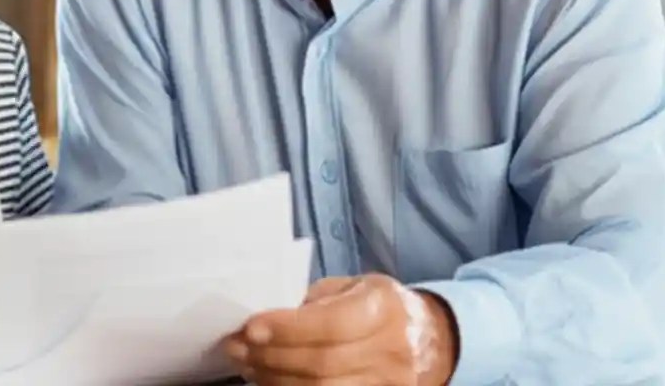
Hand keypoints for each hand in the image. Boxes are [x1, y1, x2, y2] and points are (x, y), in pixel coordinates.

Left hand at [224, 274, 458, 384]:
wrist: (428, 338)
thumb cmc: (376, 305)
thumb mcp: (351, 287)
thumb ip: (314, 301)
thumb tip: (266, 318)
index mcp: (381, 308)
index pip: (331, 324)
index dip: (287, 329)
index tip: (250, 327)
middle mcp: (389, 349)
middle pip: (322, 363)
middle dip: (271, 356)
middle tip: (235, 347)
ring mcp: (386, 383)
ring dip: (274, 378)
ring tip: (245, 364)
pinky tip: (268, 380)